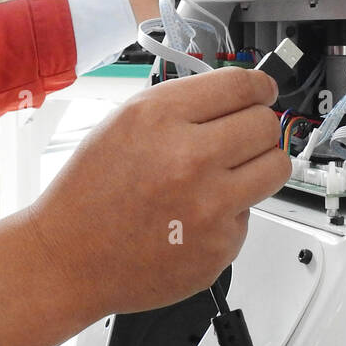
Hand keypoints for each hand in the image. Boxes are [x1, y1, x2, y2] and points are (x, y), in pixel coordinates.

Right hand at [27, 66, 288, 316]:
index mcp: (161, 118)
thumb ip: (182, 105)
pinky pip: (251, 213)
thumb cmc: (89, 194)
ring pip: (276, 167)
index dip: (260, 86)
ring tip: (230, 173)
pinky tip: (196, 216)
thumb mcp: (124, 123)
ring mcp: (209, 206)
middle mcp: (189, 158)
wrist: (69, 259)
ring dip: (260, 165)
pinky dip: (231, 212)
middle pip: (267, 124)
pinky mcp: (221, 246)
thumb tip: (235, 96)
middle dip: (257, 126)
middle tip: (241, 137)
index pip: (242, 85)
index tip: (264, 91)